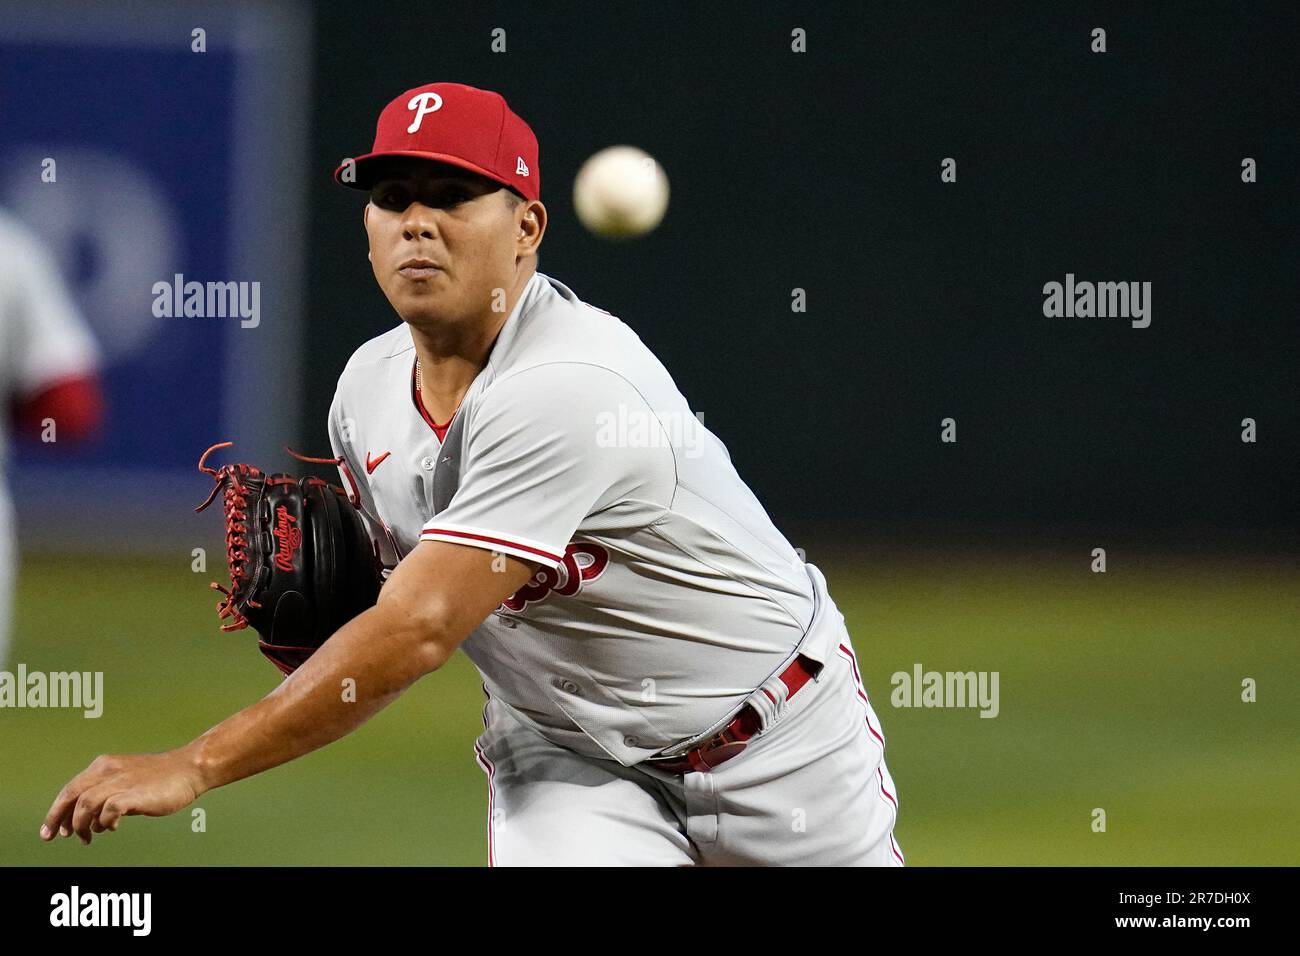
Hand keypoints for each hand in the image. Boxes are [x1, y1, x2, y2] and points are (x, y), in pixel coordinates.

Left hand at [40, 747, 208, 844]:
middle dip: (58, 818)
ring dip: (81, 824)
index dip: (56, 811)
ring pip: (85, 804)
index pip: (70, 789)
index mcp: (104, 766)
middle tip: (55, 837)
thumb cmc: (161, 778)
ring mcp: (122, 782)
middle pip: (71, 795)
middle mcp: (108, 771)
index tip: (51, 830)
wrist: (189, 769)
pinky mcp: (135, 794)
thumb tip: (89, 821)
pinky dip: (105, 821)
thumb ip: (106, 795)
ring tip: (89, 836)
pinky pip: (108, 810)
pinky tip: (112, 827)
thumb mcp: (126, 781)